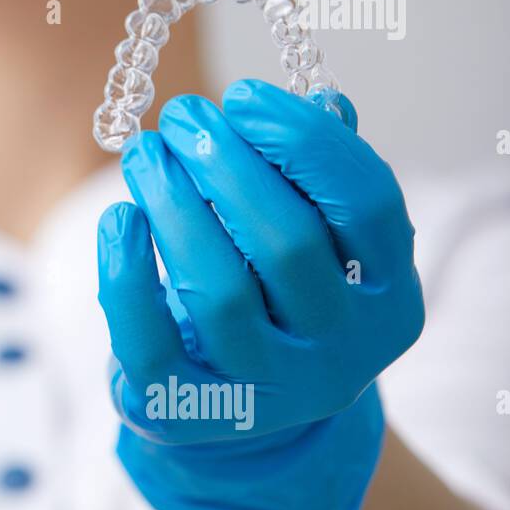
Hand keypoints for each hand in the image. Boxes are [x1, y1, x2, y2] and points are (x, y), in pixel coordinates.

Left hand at [97, 79, 424, 509]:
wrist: (234, 411)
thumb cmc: (274, 299)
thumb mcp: (316, 244)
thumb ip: (320, 178)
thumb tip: (323, 100)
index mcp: (391, 299)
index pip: (367, 204)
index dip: (305, 140)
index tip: (242, 95)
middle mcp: (341, 354)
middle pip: (286, 243)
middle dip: (225, 165)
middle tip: (179, 116)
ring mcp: (267, 392)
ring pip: (219, 291)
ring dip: (173, 206)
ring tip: (144, 154)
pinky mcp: (186, 414)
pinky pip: (150, 341)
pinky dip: (127, 272)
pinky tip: (119, 216)